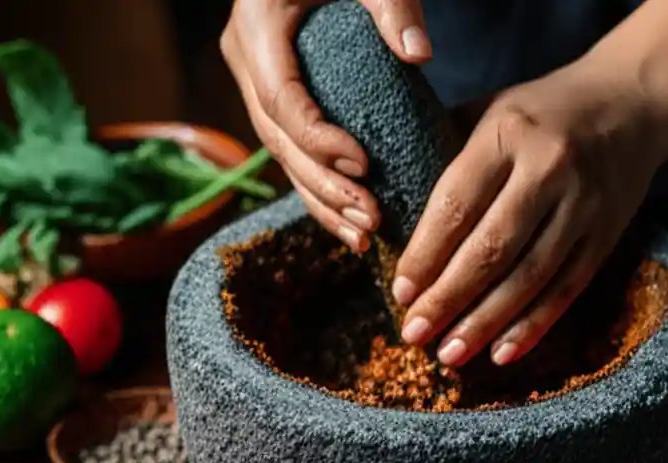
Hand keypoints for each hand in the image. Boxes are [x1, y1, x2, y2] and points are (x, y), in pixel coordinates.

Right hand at [221, 0, 431, 252]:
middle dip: (324, 185)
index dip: (318, 139)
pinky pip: (290, 150)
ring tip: (364, 235)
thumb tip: (420, 54)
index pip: (280, 99)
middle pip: (278, 139)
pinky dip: (318, 187)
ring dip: (320, 200)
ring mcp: (255, 80)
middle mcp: (246, 59)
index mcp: (257, 26)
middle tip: (371, 217)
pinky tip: (350, 222)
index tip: (365, 164)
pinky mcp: (275, 97)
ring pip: (281, 155)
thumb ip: (392, 5)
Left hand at [393, 59, 664, 367]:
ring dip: (486, 322)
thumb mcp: (490, 111)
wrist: (634, 100)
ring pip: (529, 276)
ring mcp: (583, 204)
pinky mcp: (607, 233)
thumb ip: (443, 153)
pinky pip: (567, 288)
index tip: (400, 292)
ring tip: (450, 354)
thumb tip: (389, 210)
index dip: (426, 254)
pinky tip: (502, 353)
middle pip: (491, 248)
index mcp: (507, 132)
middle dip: (448, 298)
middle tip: (414, 334)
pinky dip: (533, 325)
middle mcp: (549, 168)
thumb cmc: (542, 111)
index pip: (457, 204)